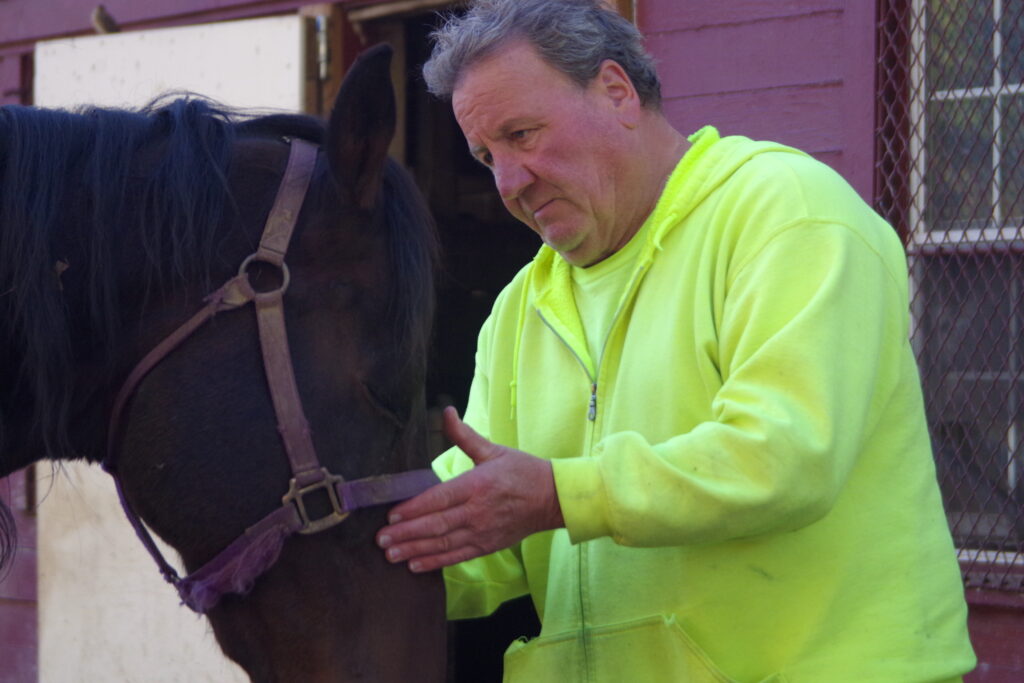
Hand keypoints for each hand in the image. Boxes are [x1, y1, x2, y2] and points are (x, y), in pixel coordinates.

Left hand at [376, 406, 563, 571]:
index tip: (391, 515)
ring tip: (390, 555)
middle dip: (406, 533)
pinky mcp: (487, 546)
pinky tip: (414, 565)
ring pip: (443, 543)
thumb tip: (446, 411)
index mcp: (477, 485)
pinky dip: (435, 562)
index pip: (439, 498)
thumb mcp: (493, 450)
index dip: (414, 508)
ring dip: (414, 550)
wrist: (553, 498)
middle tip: (380, 540)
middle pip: (436, 525)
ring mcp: (482, 532)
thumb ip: (464, 436)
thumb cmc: (522, 471)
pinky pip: (457, 556)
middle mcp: (477, 511)